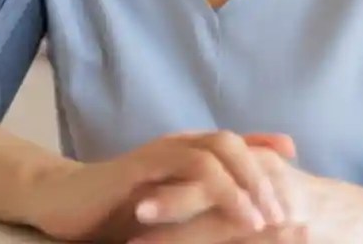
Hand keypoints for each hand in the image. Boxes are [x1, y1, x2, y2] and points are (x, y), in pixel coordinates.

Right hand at [25, 132, 298, 241]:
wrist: (61, 203)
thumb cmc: (114, 208)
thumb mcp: (168, 206)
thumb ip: (200, 201)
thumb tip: (242, 215)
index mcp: (183, 151)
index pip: (237, 144)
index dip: (270, 157)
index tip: (301, 188)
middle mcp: (175, 145)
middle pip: (235, 143)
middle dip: (266, 176)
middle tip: (291, 213)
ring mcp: (158, 153)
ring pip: (217, 151)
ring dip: (248, 183)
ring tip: (268, 219)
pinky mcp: (142, 168)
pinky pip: (190, 168)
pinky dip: (221, 189)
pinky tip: (239, 216)